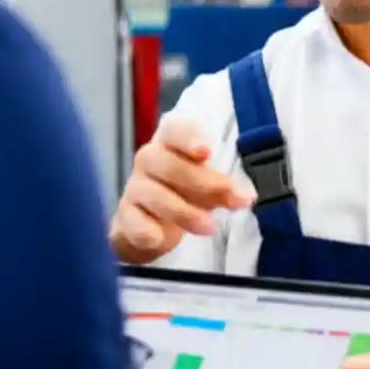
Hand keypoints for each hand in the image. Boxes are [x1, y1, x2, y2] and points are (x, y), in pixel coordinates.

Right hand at [110, 116, 256, 263]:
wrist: (148, 224)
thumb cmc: (183, 192)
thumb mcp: (208, 187)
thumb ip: (224, 189)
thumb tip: (245, 197)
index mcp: (169, 143)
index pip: (174, 130)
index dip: (189, 138)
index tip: (207, 152)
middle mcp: (148, 160)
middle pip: (166, 163)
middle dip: (201, 182)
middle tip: (232, 200)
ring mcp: (134, 188)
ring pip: (152, 193)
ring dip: (183, 211)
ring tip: (209, 227)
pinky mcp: (125, 216)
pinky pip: (132, 221)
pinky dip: (145, 230)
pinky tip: (159, 238)